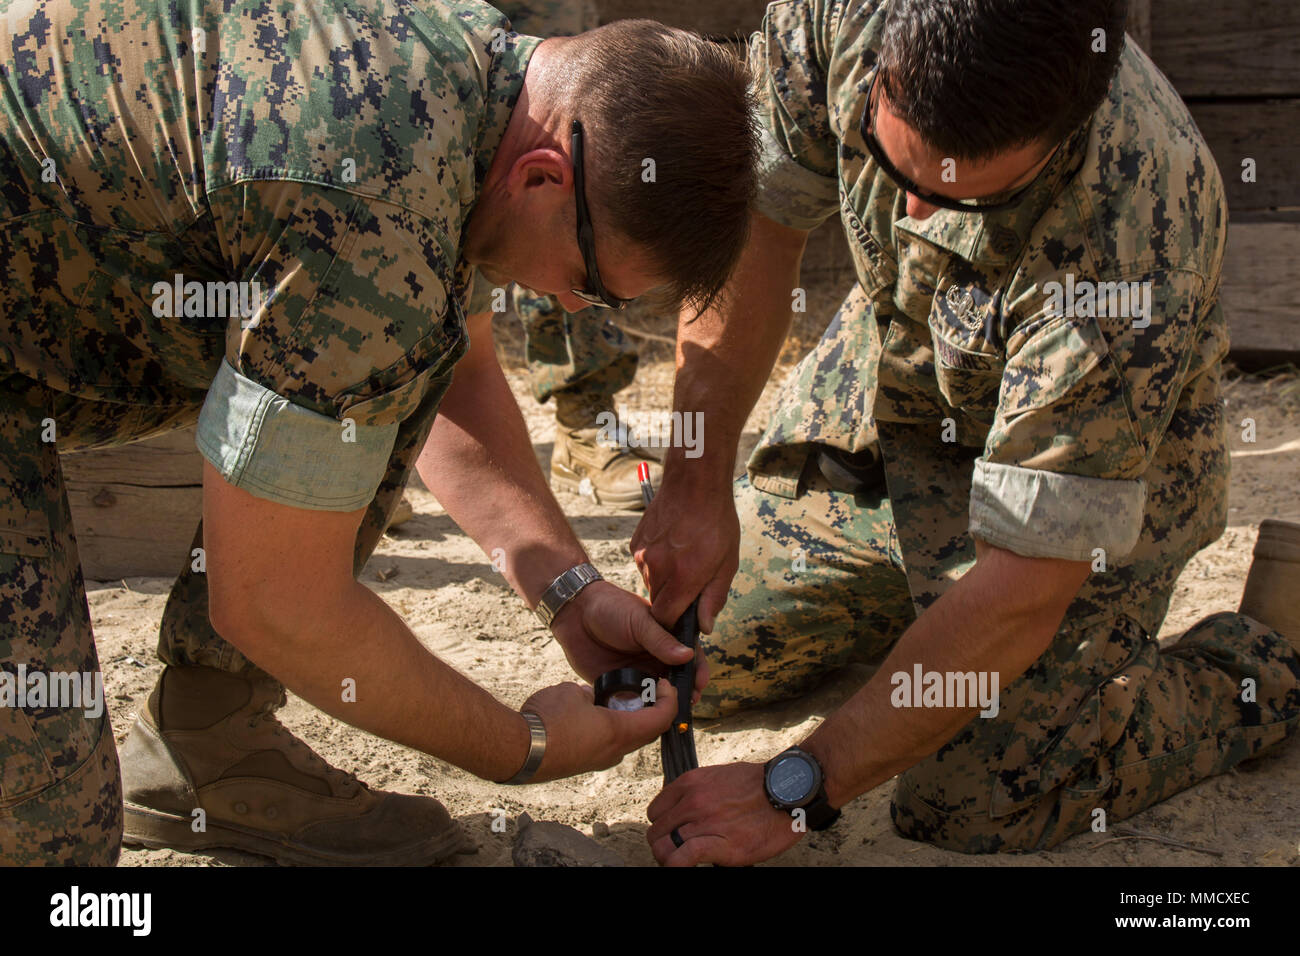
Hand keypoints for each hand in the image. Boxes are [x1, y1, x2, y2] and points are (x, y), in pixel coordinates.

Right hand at [520, 678, 675, 781]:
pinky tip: (592, 715)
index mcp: (619, 732)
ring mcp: (598, 761)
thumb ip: (588, 694)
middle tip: (647, 690)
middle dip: (651, 710)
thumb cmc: (547, 720)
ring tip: (616, 700)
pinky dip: (608, 730)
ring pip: (626, 740)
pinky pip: (606, 746)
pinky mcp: (583, 765)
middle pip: (647, 732)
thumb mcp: (572, 692)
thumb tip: (589, 699)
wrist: (518, 751)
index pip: (661, 719)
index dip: (670, 700)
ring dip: (627, 720)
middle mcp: (614, 752)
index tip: (665, 685)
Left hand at [549, 580, 708, 697]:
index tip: (700, 684)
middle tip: (686, 703)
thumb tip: (688, 656)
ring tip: (667, 713)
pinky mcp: (618, 686)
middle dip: (683, 695)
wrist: (575, 614)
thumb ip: (661, 640)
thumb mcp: (639, 621)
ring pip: (656, 697)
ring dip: (662, 707)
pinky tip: (642, 716)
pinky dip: (638, 712)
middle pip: (677, 682)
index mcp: (666, 640)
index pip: (690, 658)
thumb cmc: (611, 607)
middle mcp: (656, 660)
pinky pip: (632, 703)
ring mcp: (638, 674)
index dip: (698, 671)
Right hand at [630, 463, 738, 633]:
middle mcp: (657, 568)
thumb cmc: (716, 523)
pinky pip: (644, 564)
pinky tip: (672, 546)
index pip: (665, 619)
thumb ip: (713, 599)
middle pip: (657, 602)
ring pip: (650, 582)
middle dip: (673, 600)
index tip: (686, 618)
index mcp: (681, 578)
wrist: (694, 484)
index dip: (676, 622)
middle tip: (692, 581)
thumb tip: (704, 628)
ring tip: (684, 558)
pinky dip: (657, 562)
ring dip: (665, 580)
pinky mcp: (636, 543)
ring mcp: (643, 554)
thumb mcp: (727, 564)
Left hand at [646, 762, 803, 865]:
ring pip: (664, 847)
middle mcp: (693, 801)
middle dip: (662, 845)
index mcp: (691, 783)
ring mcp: (705, 822)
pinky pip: (682, 859)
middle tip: (675, 852)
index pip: (655, 811)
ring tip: (680, 862)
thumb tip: (684, 808)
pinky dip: (677, 867)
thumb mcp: (719, 775)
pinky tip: (685, 867)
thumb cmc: (759, 785)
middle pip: (656, 832)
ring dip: (668, 859)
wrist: (788, 792)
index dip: (662, 826)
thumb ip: (697, 790)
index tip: (671, 834)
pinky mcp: (721, 845)